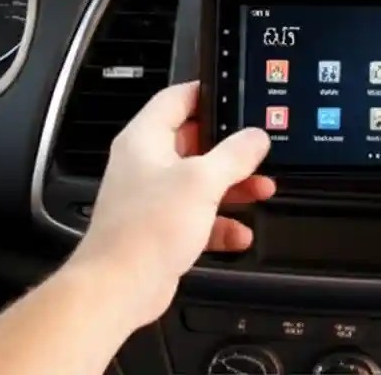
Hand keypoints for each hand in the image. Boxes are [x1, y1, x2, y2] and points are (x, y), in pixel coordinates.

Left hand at [68, 81, 274, 328]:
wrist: (120, 286)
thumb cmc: (145, 230)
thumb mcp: (201, 182)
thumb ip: (234, 155)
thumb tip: (255, 137)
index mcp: (145, 139)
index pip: (176, 99)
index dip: (206, 93)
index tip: (234, 95)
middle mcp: (144, 164)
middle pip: (193, 142)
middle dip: (229, 150)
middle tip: (257, 151)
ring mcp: (151, 198)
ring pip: (198, 182)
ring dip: (231, 187)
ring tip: (260, 190)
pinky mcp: (159, 229)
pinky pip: (196, 218)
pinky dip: (219, 224)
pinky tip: (239, 234)